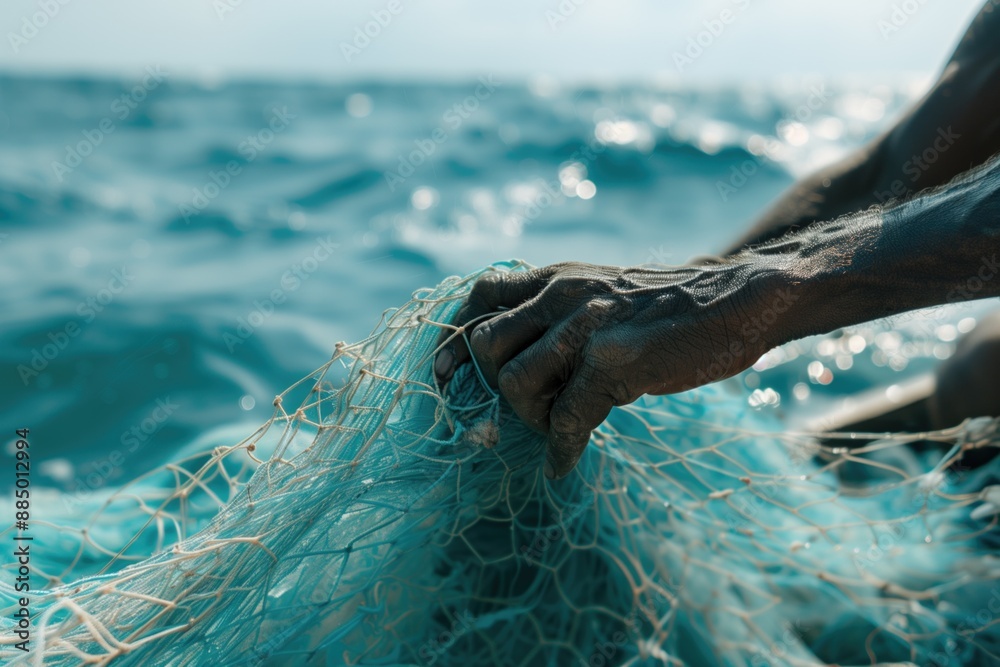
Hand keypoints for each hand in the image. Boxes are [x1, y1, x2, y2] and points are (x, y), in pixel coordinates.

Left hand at [434, 260, 794, 478]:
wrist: (737, 301)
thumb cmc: (664, 309)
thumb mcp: (600, 294)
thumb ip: (555, 318)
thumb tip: (507, 371)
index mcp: (555, 278)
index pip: (478, 297)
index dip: (451, 339)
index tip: (442, 376)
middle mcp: (563, 293)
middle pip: (485, 346)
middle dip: (492, 389)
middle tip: (523, 411)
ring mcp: (588, 324)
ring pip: (515, 384)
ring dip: (530, 419)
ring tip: (559, 427)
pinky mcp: (616, 360)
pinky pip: (567, 418)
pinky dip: (561, 449)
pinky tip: (565, 463)